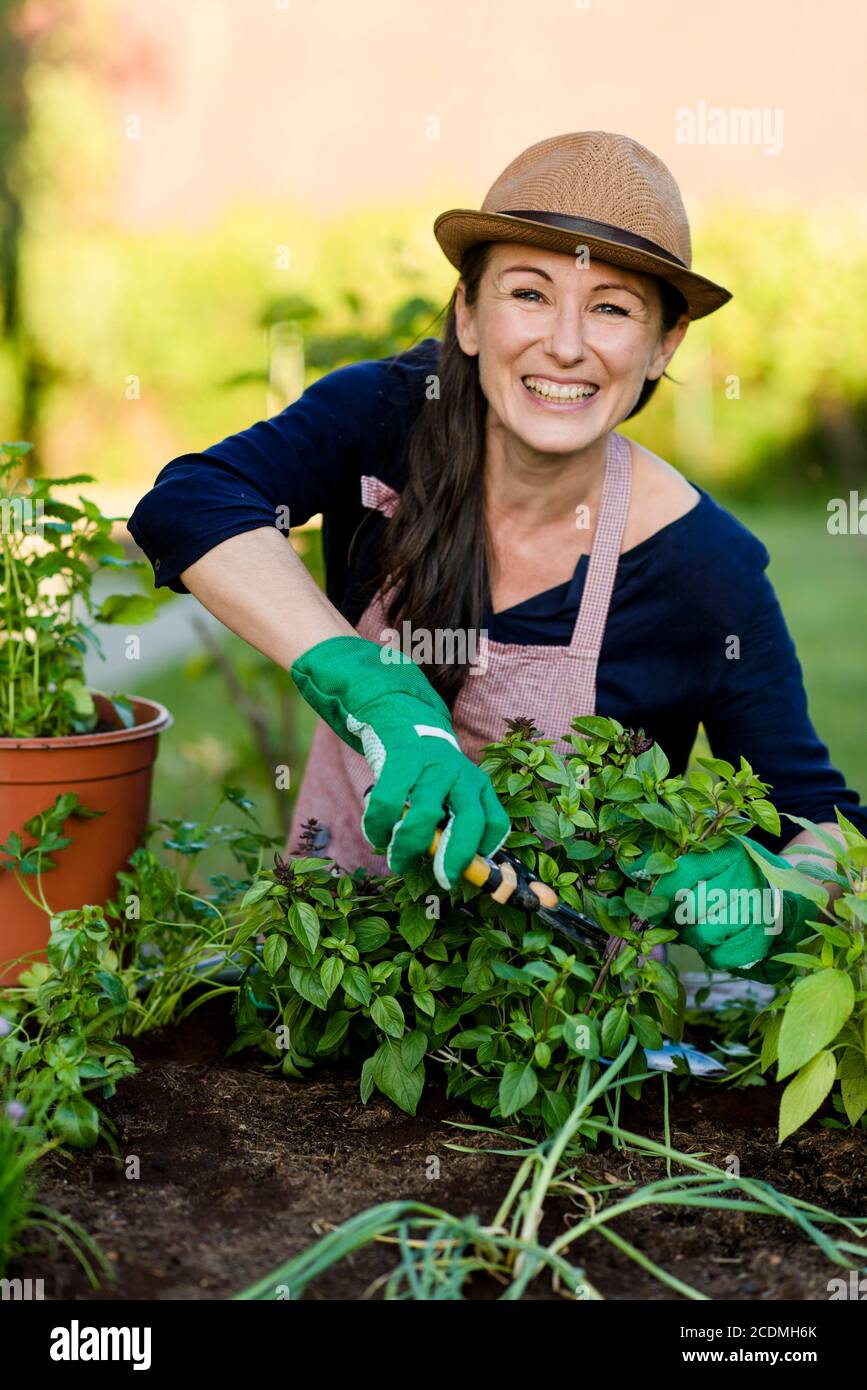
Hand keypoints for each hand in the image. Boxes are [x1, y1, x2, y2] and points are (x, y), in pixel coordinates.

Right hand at [290, 635, 509, 887]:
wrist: (399, 715)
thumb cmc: (424, 770)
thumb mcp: (446, 791)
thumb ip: (449, 822)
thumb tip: (451, 870)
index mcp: (476, 784)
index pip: (494, 822)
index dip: (486, 852)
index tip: (470, 872)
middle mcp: (461, 773)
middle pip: (469, 821)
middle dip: (457, 858)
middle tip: (443, 880)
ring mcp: (432, 764)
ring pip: (425, 817)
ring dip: (408, 847)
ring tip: (398, 861)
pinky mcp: (402, 759)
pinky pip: (389, 804)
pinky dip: (379, 827)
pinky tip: (376, 835)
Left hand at [628, 836, 817, 979]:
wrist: (795, 895)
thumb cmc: (741, 877)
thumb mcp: (716, 859)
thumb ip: (677, 870)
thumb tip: (630, 881)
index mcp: (728, 850)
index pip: (679, 873)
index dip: (659, 891)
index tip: (648, 898)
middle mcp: (746, 876)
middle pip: (688, 908)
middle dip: (679, 917)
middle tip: (684, 915)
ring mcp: (758, 909)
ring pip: (702, 934)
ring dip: (696, 937)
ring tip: (707, 925)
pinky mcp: (765, 939)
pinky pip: (720, 958)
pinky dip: (715, 955)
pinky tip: (724, 941)